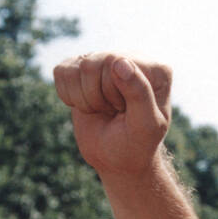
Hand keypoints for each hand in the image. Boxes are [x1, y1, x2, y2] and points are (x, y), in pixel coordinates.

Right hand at [53, 54, 171, 176]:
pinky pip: (61, 72)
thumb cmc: (136, 145)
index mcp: (156, 69)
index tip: (126, 112)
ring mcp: (105, 60)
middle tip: (115, 113)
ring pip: (76, 68)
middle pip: (92, 64)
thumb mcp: (144, 126)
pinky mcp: (82, 68)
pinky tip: (88, 106)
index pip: (115, 62)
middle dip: (98, 98)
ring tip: (104, 110)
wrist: (117, 160)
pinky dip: (69, 96)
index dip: (112, 92)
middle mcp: (131, 58)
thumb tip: (119, 60)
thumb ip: (139, 93)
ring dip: (85, 100)